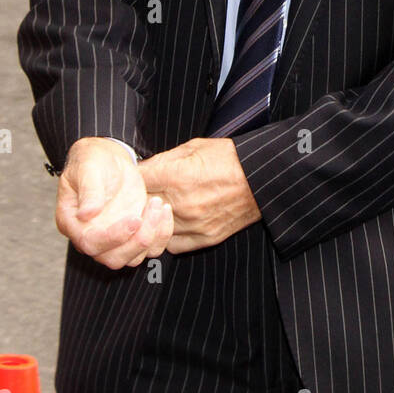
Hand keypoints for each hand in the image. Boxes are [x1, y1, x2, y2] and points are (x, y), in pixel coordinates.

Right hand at [55, 137, 173, 268]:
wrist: (108, 159)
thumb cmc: (92, 162)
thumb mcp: (87, 168)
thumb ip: (89, 191)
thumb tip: (86, 214)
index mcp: (72, 223)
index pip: (90, 243)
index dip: (113, 237)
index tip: (134, 219)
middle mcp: (91, 237)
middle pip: (113, 258)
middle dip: (137, 240)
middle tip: (151, 211)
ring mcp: (114, 239)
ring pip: (134, 258)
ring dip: (152, 236)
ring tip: (158, 205)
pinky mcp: (133, 234)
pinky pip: (150, 248)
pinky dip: (162, 234)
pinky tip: (164, 210)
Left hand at [138, 137, 260, 253]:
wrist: (261, 178)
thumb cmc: (230, 159)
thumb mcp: (194, 147)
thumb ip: (164, 159)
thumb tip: (143, 168)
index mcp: (177, 176)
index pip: (137, 181)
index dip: (132, 177)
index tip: (133, 176)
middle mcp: (182, 203)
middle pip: (141, 207)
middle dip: (138, 198)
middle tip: (139, 193)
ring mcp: (193, 223)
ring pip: (153, 230)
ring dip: (151, 220)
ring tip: (154, 210)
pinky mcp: (205, 238)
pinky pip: (172, 245)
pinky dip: (167, 235)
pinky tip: (169, 224)